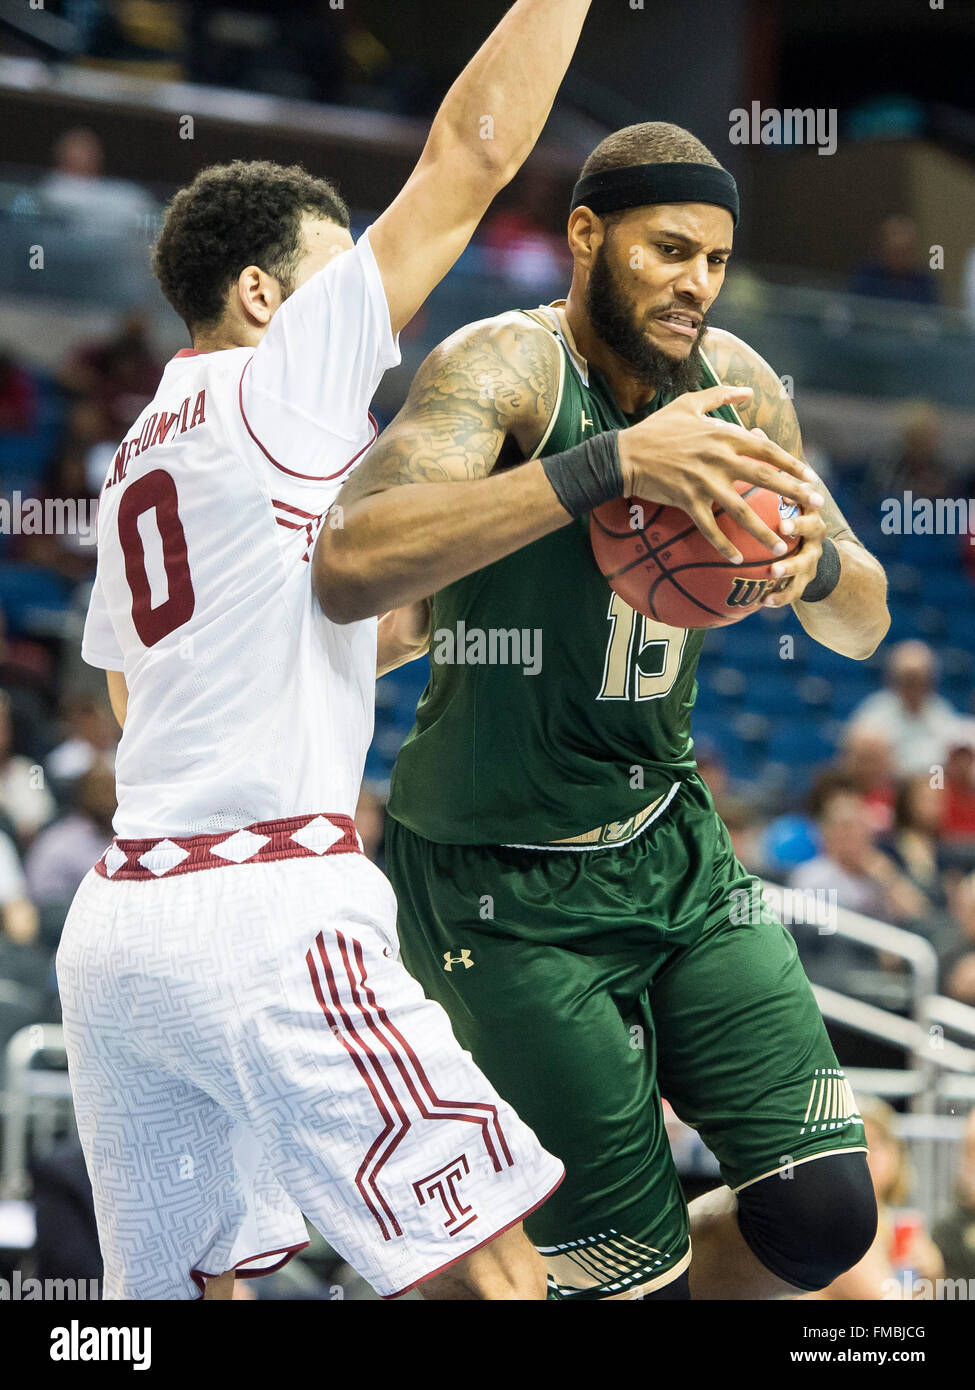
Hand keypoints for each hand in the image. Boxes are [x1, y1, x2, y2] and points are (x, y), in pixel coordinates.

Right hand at [617, 385, 824, 563]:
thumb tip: (748, 391)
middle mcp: (719, 458)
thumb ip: (721, 396)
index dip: (791, 463)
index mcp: (723, 435)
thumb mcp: (689, 404)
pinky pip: (710, 527)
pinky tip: (737, 558)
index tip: (810, 475)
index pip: (766, 449)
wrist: (625, 454)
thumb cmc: (656, 428)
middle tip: (816, 506)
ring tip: (782, 546)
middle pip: (765, 478)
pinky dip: (723, 544)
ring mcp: (704, 481)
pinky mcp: (687, 501)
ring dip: (763, 530)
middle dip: (794, 492)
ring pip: (742, 509)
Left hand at [761, 435, 827, 606]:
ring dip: (788, 568)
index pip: (807, 493)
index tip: (789, 482)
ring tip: (771, 572)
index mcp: (807, 507)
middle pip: (813, 527)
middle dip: (800, 526)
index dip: (801, 487)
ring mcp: (810, 557)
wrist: (812, 559)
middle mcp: (814, 531)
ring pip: (803, 563)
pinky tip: (763, 604)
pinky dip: (779, 598)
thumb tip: (750, 428)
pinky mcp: (803, 582)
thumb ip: (766, 466)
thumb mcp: (781, 492)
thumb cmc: (788, 516)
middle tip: (783, 526)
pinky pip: (791, 593)